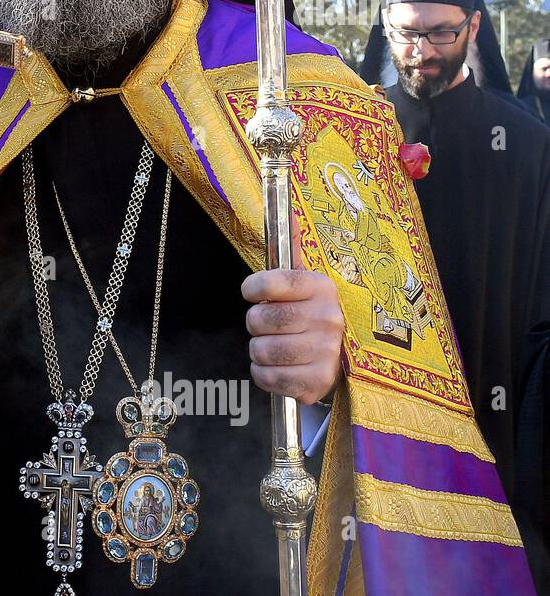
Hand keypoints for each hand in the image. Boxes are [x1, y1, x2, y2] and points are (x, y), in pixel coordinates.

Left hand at [240, 221, 344, 405]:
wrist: (343, 360)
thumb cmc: (310, 314)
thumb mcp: (305, 281)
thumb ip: (291, 249)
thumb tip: (288, 213)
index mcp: (323, 288)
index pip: (272, 282)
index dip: (252, 288)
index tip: (252, 293)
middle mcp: (329, 318)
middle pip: (260, 319)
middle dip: (255, 323)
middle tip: (267, 326)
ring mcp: (326, 352)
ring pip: (261, 350)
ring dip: (259, 351)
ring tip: (275, 347)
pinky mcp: (318, 382)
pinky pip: (267, 377)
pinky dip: (263, 374)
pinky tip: (278, 367)